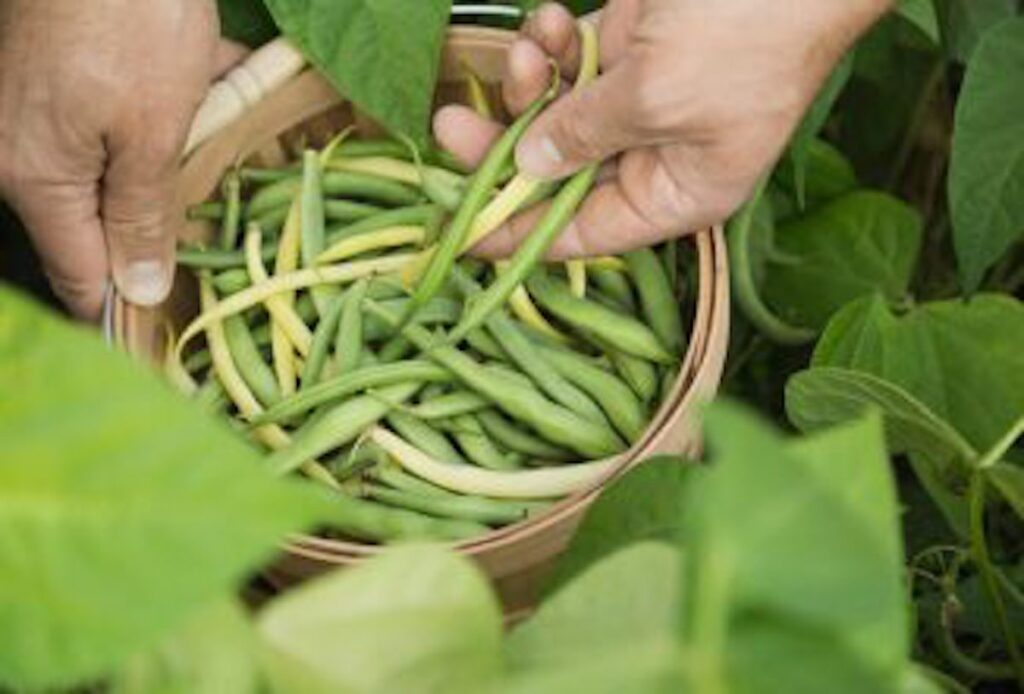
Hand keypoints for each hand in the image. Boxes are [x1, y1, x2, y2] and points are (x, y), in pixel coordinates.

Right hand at [0, 0, 244, 319]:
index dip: (127, 302)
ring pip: (127, 159)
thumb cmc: (127, 23)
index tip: (173, 321)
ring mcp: (44, 111)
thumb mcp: (151, 133)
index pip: (79, 275)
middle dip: (170, 210)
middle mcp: (25, 151)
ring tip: (224, 121)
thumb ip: (143, 215)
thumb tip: (136, 289)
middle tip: (224, 206)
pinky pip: (126, 113)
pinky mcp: (69, 77)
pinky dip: (175, 102)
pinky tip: (219, 76)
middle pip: (108, 215)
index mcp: (38, 179)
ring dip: (181, 148)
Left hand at [435, 0, 889, 258]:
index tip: (459, 233)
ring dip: (526, 85)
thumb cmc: (747, 31)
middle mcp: (655, 156)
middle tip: (450, 127)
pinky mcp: (626, 52)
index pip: (582, 233)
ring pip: (554, 116)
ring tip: (526, 51)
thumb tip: (532, 165)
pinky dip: (547, 46)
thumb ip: (585, 135)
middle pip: (556, 174)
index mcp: (677, 193)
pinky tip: (546, 21)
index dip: (519, 233)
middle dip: (502, 150)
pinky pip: (566, 65)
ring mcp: (639, 102)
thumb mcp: (658, 96)